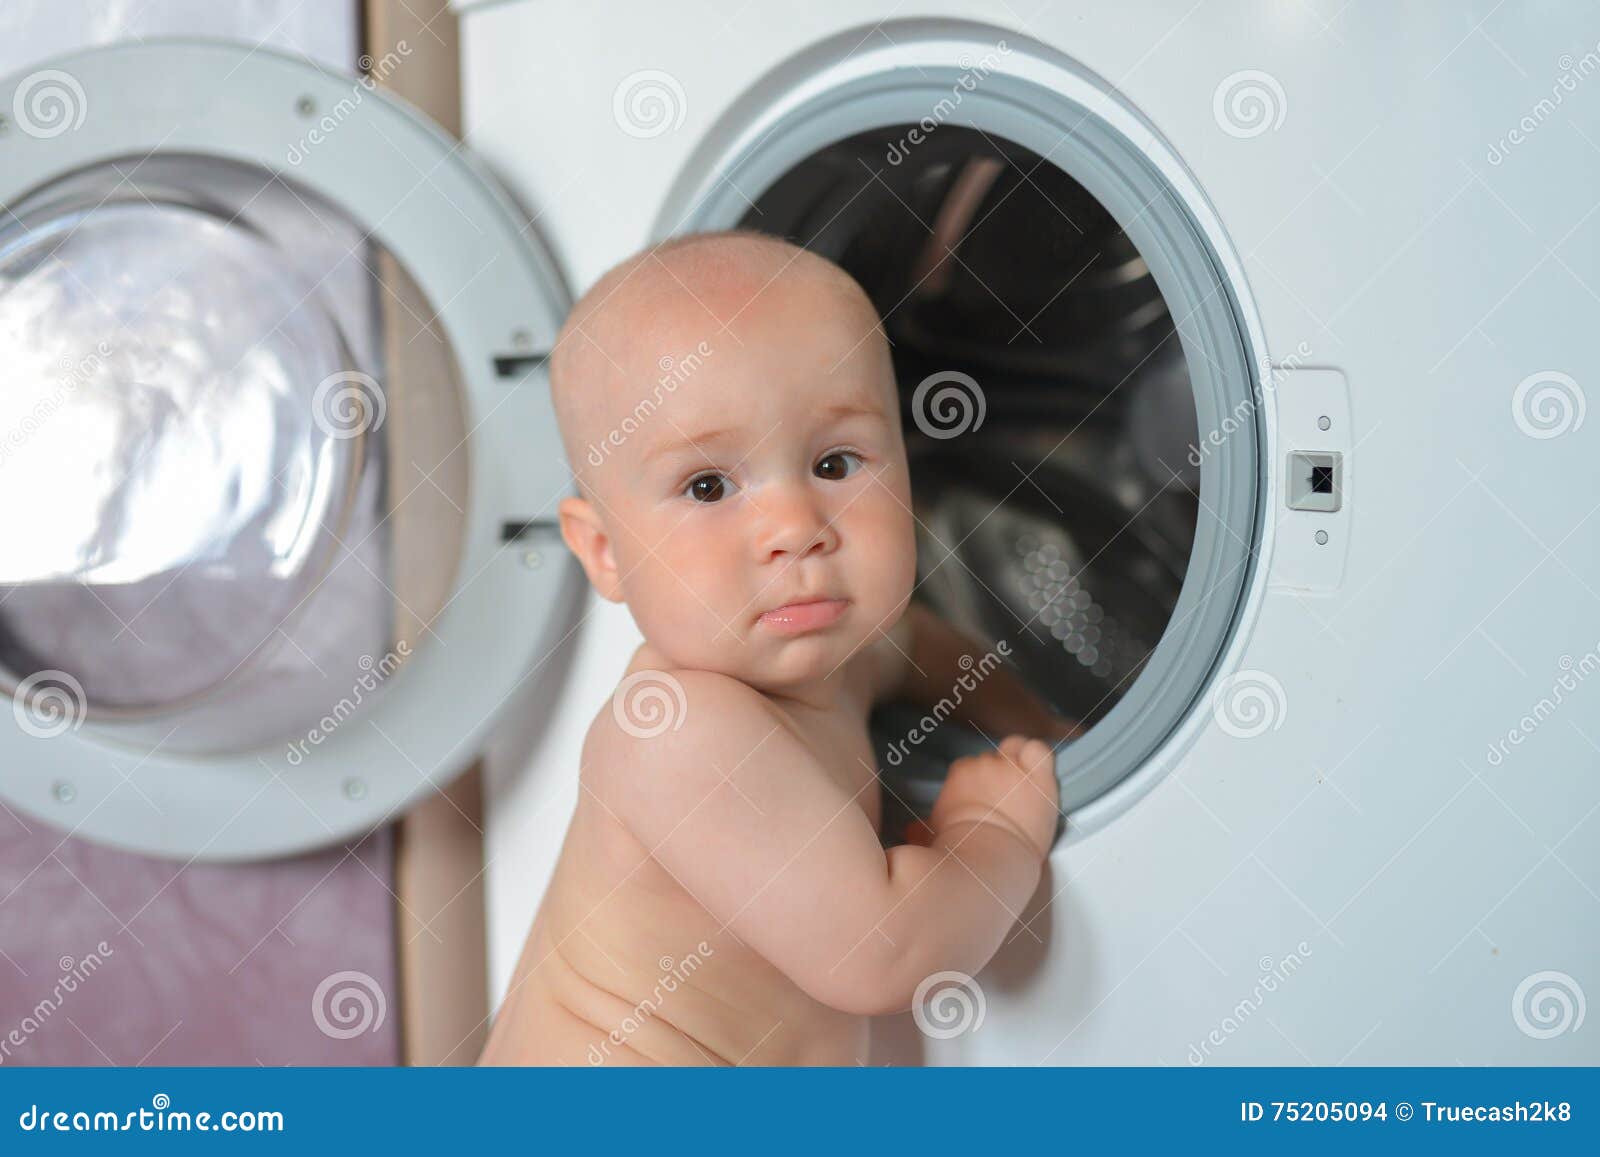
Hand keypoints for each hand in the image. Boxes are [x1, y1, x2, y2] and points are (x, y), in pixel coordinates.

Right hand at [910, 736, 1059, 858]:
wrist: (991, 858)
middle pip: (993, 758)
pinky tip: (1038, 770)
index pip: (969, 766)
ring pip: (1015, 749)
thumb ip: (923, 828)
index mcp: (959, 774)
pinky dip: (1038, 757)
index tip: (982, 800)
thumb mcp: (934, 837)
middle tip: (1003, 799)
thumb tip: (912, 831)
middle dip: (998, 776)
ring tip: (1022, 786)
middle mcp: (984, 765)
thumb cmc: (960, 851)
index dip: (978, 783)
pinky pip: (1038, 751)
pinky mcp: (1037, 776)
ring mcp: (1011, 768)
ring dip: (1019, 763)